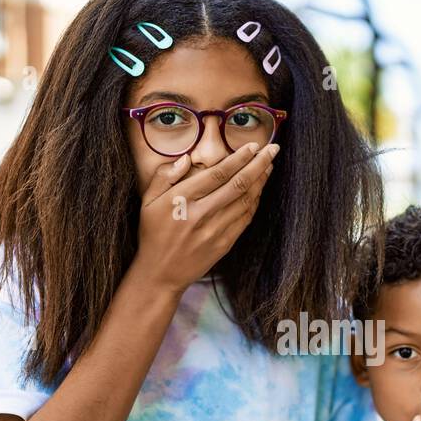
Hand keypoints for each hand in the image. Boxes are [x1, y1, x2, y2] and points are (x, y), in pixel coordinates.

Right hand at [130, 142, 278, 294]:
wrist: (161, 273)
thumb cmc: (153, 234)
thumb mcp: (148, 202)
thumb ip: (164, 176)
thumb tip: (186, 159)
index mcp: (182, 199)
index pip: (218, 173)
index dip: (239, 158)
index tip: (253, 146)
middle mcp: (201, 214)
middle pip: (238, 184)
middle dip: (259, 164)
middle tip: (273, 150)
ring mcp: (215, 230)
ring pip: (245, 201)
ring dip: (260, 181)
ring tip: (269, 166)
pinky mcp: (224, 244)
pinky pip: (244, 218)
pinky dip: (254, 202)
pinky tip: (259, 190)